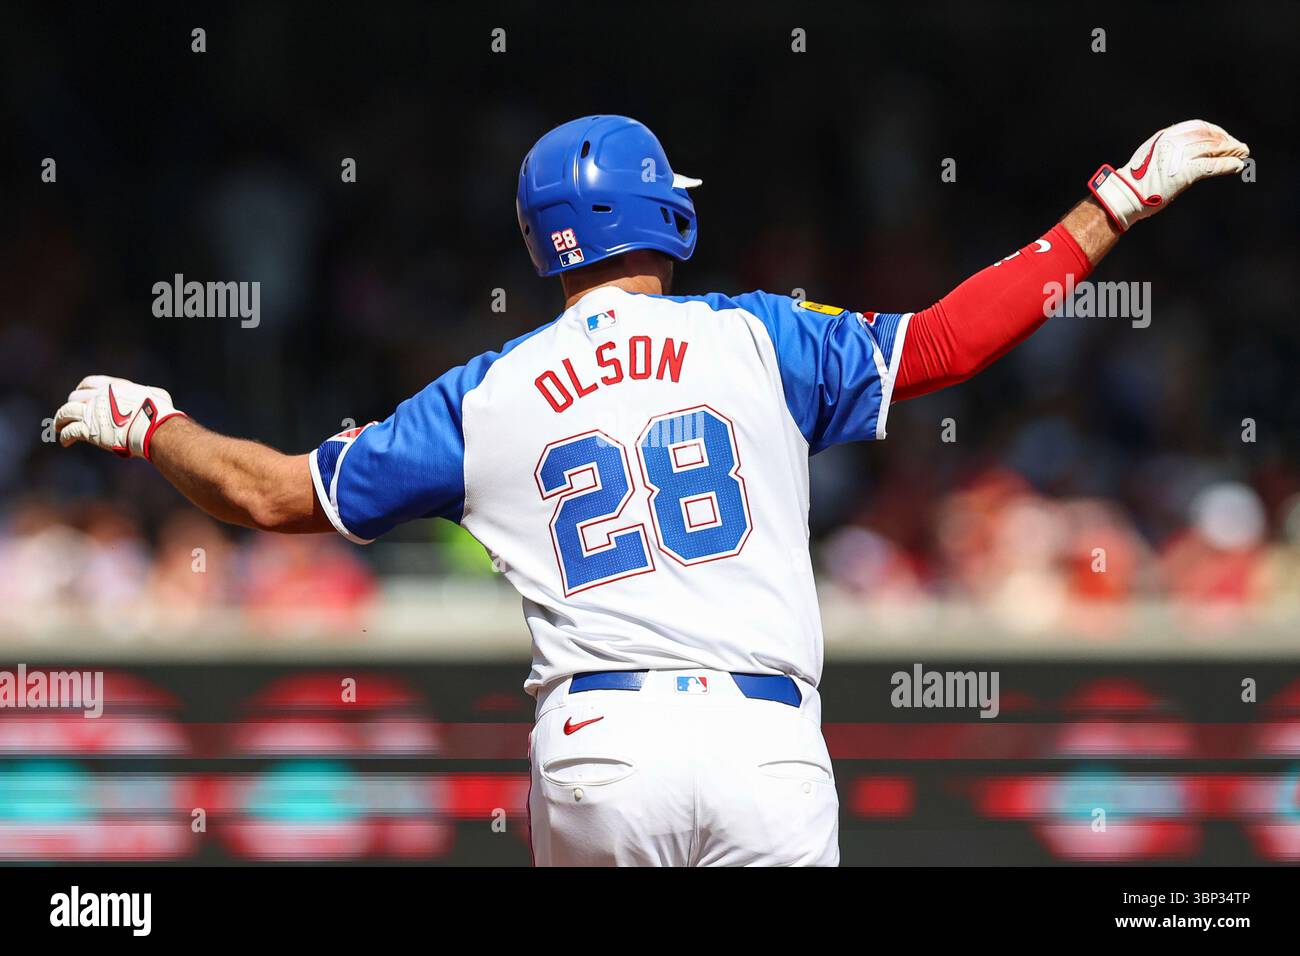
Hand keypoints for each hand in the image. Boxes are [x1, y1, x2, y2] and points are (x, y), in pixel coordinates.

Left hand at [55, 375, 184, 459]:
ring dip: (60, 420)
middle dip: (72, 405)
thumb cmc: (160, 412)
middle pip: (74, 398)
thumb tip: (153, 397)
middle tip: (71, 414)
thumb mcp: (157, 395)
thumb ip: (147, 394)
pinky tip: (65, 442)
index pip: (88, 383)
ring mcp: (92, 413)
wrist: (154, 427)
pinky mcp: (89, 430)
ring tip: (59, 427)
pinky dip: (65, 436)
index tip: (82, 396)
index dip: (82, 390)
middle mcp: (98, 396)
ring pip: (65, 412)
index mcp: (113, 386)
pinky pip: (70, 431)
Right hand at [1088, 120, 1248, 230]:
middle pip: (1209, 137)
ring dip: (1232, 151)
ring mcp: (1180, 156)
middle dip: (1227, 141)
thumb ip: (1168, 150)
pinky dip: (1227, 165)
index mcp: (1165, 136)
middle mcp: (1174, 142)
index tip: (1225, 139)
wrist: (1125, 195)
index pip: (1199, 127)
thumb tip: (1187, 151)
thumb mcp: (1151, 156)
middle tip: (1239, 147)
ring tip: (1242, 154)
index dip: (1216, 131)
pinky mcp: (1185, 173)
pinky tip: (1236, 166)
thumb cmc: (1135, 181)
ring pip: (1214, 149)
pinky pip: (1212, 166)